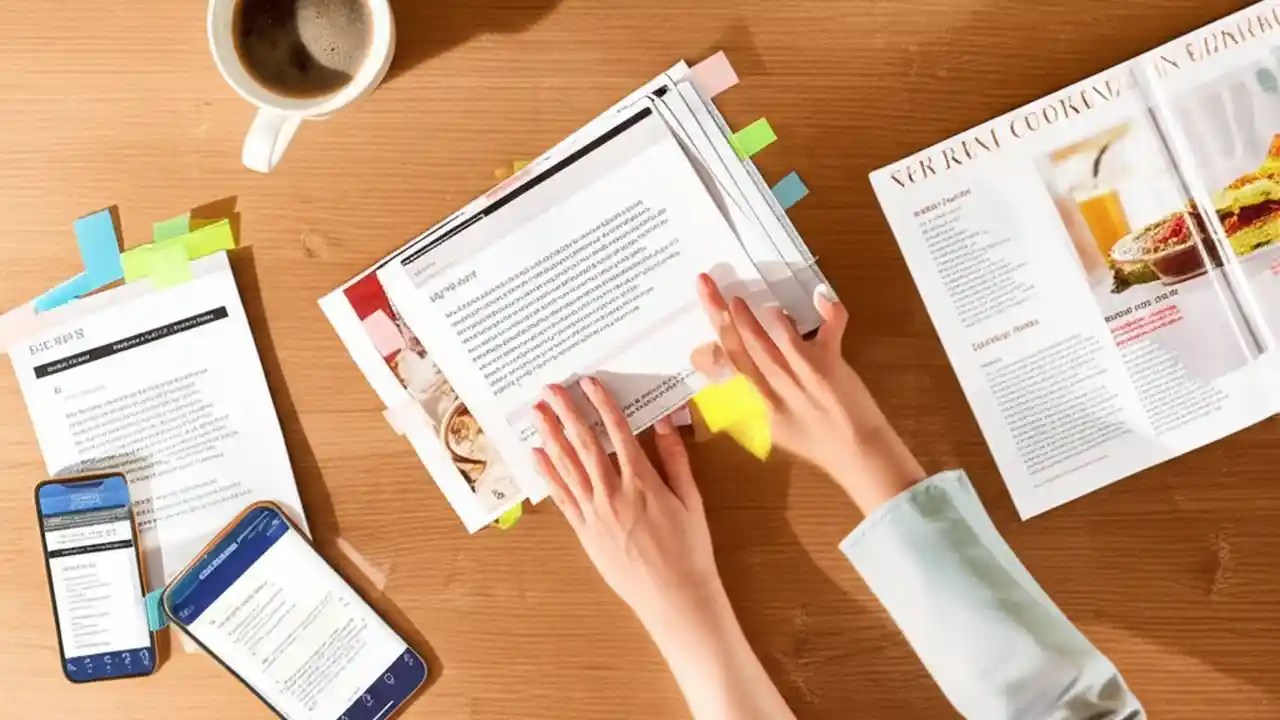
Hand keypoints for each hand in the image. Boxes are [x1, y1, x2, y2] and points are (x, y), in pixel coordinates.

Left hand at [531, 377, 794, 719]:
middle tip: (549, 389)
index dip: (602, 404)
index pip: (618, 433)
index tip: (589, 383)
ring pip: (568, 467)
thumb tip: (664, 424)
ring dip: (551, 436)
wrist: (674, 596)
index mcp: (642, 482)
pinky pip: (562, 498)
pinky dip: (548, 474)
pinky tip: (537, 455)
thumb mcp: (691, 501)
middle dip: (566, 412)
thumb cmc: (689, 549)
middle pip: (585, 444)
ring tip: (537, 413)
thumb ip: (676, 460)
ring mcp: (595, 513)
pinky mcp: (585, 532)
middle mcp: (613, 494)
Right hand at [692, 274, 925, 514]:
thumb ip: (751, 402)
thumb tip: (727, 375)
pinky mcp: (831, 364)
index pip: (730, 373)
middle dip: (720, 316)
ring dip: (754, 319)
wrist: (859, 453)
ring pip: (776, 340)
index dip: (709, 356)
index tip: (696, 342)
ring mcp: (806, 374)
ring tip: (736, 299)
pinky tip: (817, 296)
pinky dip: (827, 312)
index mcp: (762, 406)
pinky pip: (830, 331)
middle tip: (705, 288)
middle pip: (743, 348)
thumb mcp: (773, 429)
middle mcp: (779, 388)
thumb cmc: (816, 442)